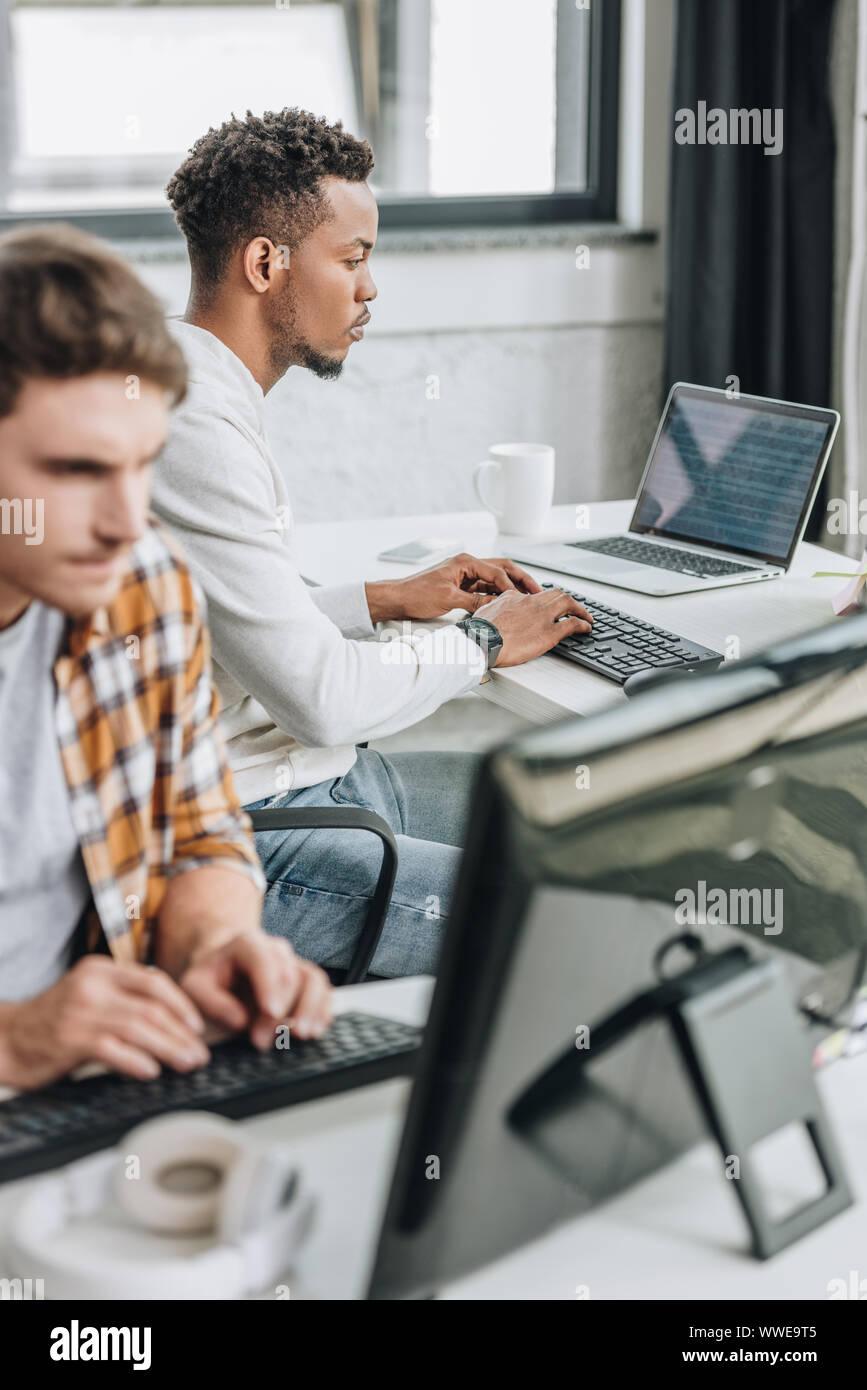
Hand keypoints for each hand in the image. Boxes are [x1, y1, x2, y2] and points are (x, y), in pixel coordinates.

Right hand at [0, 956, 209, 1088]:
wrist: (5, 1039)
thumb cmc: (53, 1022)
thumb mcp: (88, 996)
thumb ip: (123, 998)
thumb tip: (173, 1018)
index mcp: (100, 970)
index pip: (154, 981)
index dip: (181, 1004)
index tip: (198, 1026)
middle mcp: (92, 986)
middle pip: (151, 1007)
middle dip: (181, 1033)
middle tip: (200, 1053)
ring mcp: (80, 1012)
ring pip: (138, 1027)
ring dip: (169, 1048)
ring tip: (188, 1063)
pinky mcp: (69, 1039)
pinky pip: (112, 1049)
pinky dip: (137, 1061)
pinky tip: (152, 1072)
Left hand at [179, 932, 332, 1049]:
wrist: (223, 972)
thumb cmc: (208, 980)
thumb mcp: (195, 988)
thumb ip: (213, 1001)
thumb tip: (241, 1020)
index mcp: (247, 943)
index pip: (264, 958)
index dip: (270, 985)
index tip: (270, 1012)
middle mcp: (276, 949)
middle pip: (288, 976)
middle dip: (279, 1011)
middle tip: (262, 1042)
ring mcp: (294, 964)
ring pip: (314, 980)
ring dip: (311, 1009)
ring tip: (301, 1035)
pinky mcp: (306, 981)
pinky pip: (324, 991)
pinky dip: (323, 1011)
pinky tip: (315, 1031)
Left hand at [366, 553, 540, 621]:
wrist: (398, 598)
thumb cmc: (416, 593)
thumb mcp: (448, 599)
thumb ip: (474, 602)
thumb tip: (494, 608)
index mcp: (465, 562)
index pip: (496, 571)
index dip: (511, 586)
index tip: (523, 597)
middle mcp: (466, 565)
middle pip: (501, 569)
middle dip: (520, 579)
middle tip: (536, 590)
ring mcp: (464, 576)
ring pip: (494, 579)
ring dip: (510, 587)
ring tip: (526, 597)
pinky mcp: (461, 587)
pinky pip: (484, 589)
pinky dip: (496, 595)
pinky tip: (506, 603)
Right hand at [473, 586, 593, 666]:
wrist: (482, 640)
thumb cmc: (479, 630)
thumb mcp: (486, 610)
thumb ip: (497, 607)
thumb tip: (499, 609)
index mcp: (515, 597)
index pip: (536, 594)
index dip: (547, 599)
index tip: (551, 605)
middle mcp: (532, 602)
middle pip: (557, 594)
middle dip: (568, 600)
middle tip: (574, 608)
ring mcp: (542, 616)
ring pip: (568, 604)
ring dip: (580, 609)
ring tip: (586, 617)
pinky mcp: (549, 633)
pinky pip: (572, 624)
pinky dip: (583, 624)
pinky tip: (586, 628)